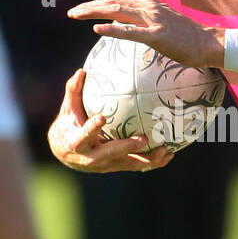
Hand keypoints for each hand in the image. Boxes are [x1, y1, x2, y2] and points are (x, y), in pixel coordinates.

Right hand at [47, 69, 173, 172]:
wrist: (66, 154)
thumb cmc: (68, 127)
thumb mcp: (68, 110)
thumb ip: (73, 92)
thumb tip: (81, 71)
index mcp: (77, 142)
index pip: (84, 135)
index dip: (92, 128)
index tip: (100, 118)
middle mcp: (91, 157)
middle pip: (111, 153)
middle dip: (127, 147)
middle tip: (144, 138)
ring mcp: (107, 164)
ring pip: (129, 164)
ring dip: (148, 158)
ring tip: (165, 149)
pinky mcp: (118, 167)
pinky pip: (138, 166)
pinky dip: (153, 162)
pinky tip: (168, 154)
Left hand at [67, 0, 223, 68]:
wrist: (210, 43)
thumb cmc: (191, 38)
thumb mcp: (166, 23)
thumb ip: (148, 21)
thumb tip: (130, 25)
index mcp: (150, 4)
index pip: (117, 0)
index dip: (97, 3)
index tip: (82, 10)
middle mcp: (149, 7)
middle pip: (112, 3)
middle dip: (89, 6)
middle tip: (71, 13)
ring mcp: (153, 20)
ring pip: (116, 12)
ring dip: (93, 13)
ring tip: (76, 15)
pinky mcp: (157, 36)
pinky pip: (130, 32)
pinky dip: (112, 29)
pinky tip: (97, 29)